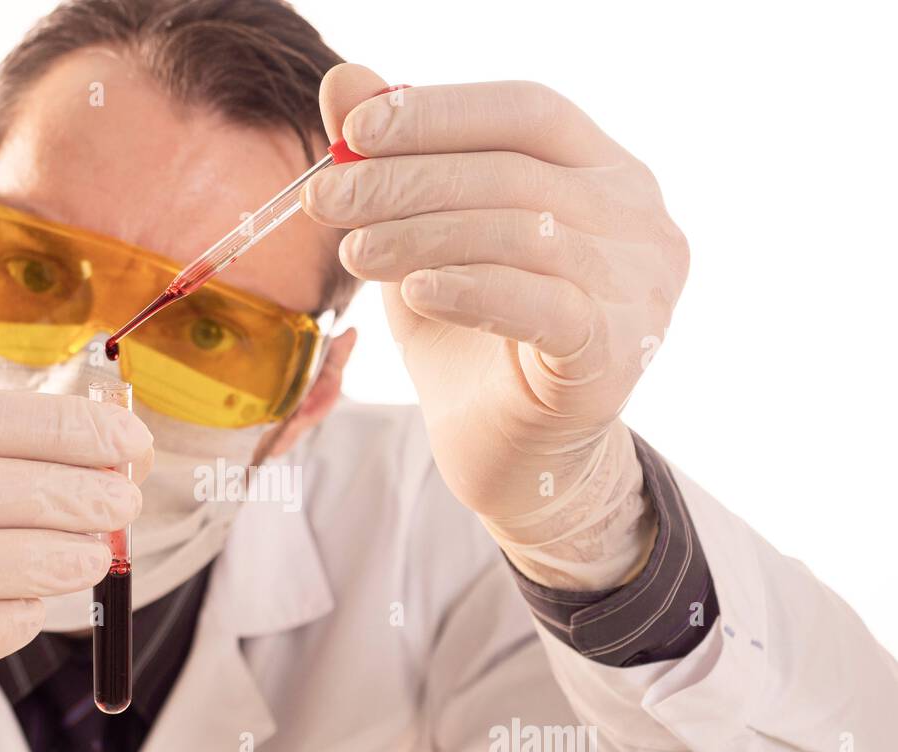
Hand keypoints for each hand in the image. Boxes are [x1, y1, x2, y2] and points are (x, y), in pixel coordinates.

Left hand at [304, 66, 685, 583]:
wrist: (516, 460)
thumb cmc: (474, 345)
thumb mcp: (422, 245)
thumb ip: (395, 164)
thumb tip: (343, 78)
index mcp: (604, 171)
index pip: (525, 111)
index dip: (438, 111)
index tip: (352, 127)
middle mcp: (639, 217)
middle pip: (515, 170)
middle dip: (407, 178)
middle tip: (324, 199)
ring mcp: (640, 285)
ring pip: (523, 231)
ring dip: (422, 234)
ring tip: (353, 253)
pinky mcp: (617, 351)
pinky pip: (542, 305)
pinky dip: (472, 289)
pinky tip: (416, 291)